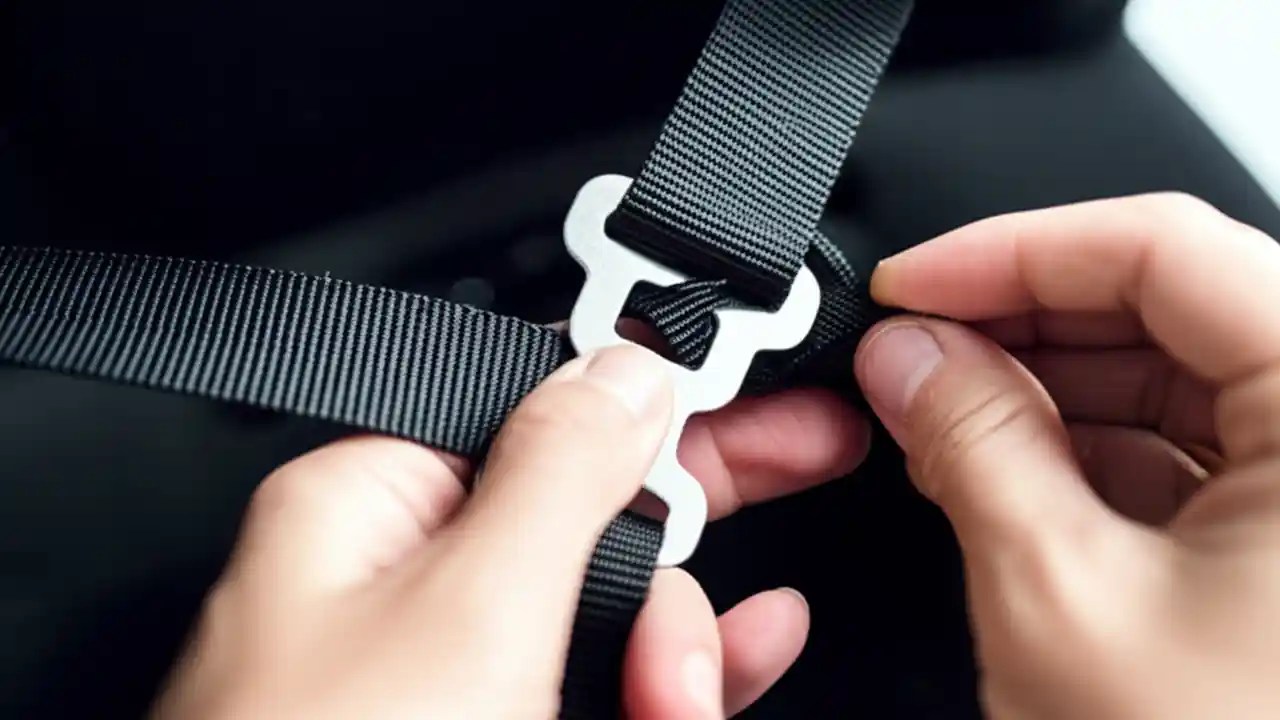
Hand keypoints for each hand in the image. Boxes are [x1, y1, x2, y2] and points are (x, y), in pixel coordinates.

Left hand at [152, 346, 868, 718]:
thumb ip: (560, 472)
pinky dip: (659, 688)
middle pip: (584, 515)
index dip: (656, 403)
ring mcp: (436, 671)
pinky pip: (590, 685)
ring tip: (687, 703)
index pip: (538, 412)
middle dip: (683, 541)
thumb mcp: (474, 608)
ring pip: (599, 616)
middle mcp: (393, 585)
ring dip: (672, 650)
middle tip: (806, 460)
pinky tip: (709, 692)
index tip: (757, 394)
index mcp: (367, 510)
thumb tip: (627, 372)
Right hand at [854, 193, 1279, 718]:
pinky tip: (1002, 464)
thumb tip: (909, 357)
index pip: (1162, 248)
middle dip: (1017, 320)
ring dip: (1045, 385)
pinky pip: (1190, 450)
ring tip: (937, 412)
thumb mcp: (1058, 598)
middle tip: (908, 352)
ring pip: (1177, 375)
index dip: (1011, 249)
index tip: (912, 284)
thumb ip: (970, 444)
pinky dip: (1087, 448)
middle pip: (1172, 303)